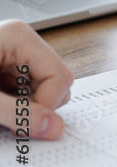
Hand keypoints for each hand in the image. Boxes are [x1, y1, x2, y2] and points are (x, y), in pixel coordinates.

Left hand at [0, 20, 72, 139]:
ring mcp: (14, 56)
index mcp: (20, 37)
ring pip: (41, 91)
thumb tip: (54, 128)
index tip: (23, 125)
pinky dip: (13, 107)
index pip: (60, 77)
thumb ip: (18, 113)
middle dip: (34, 106)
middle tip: (5, 115)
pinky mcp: (5, 69)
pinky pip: (25, 93)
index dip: (46, 105)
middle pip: (55, 83)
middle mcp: (21, 44)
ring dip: (21, 108)